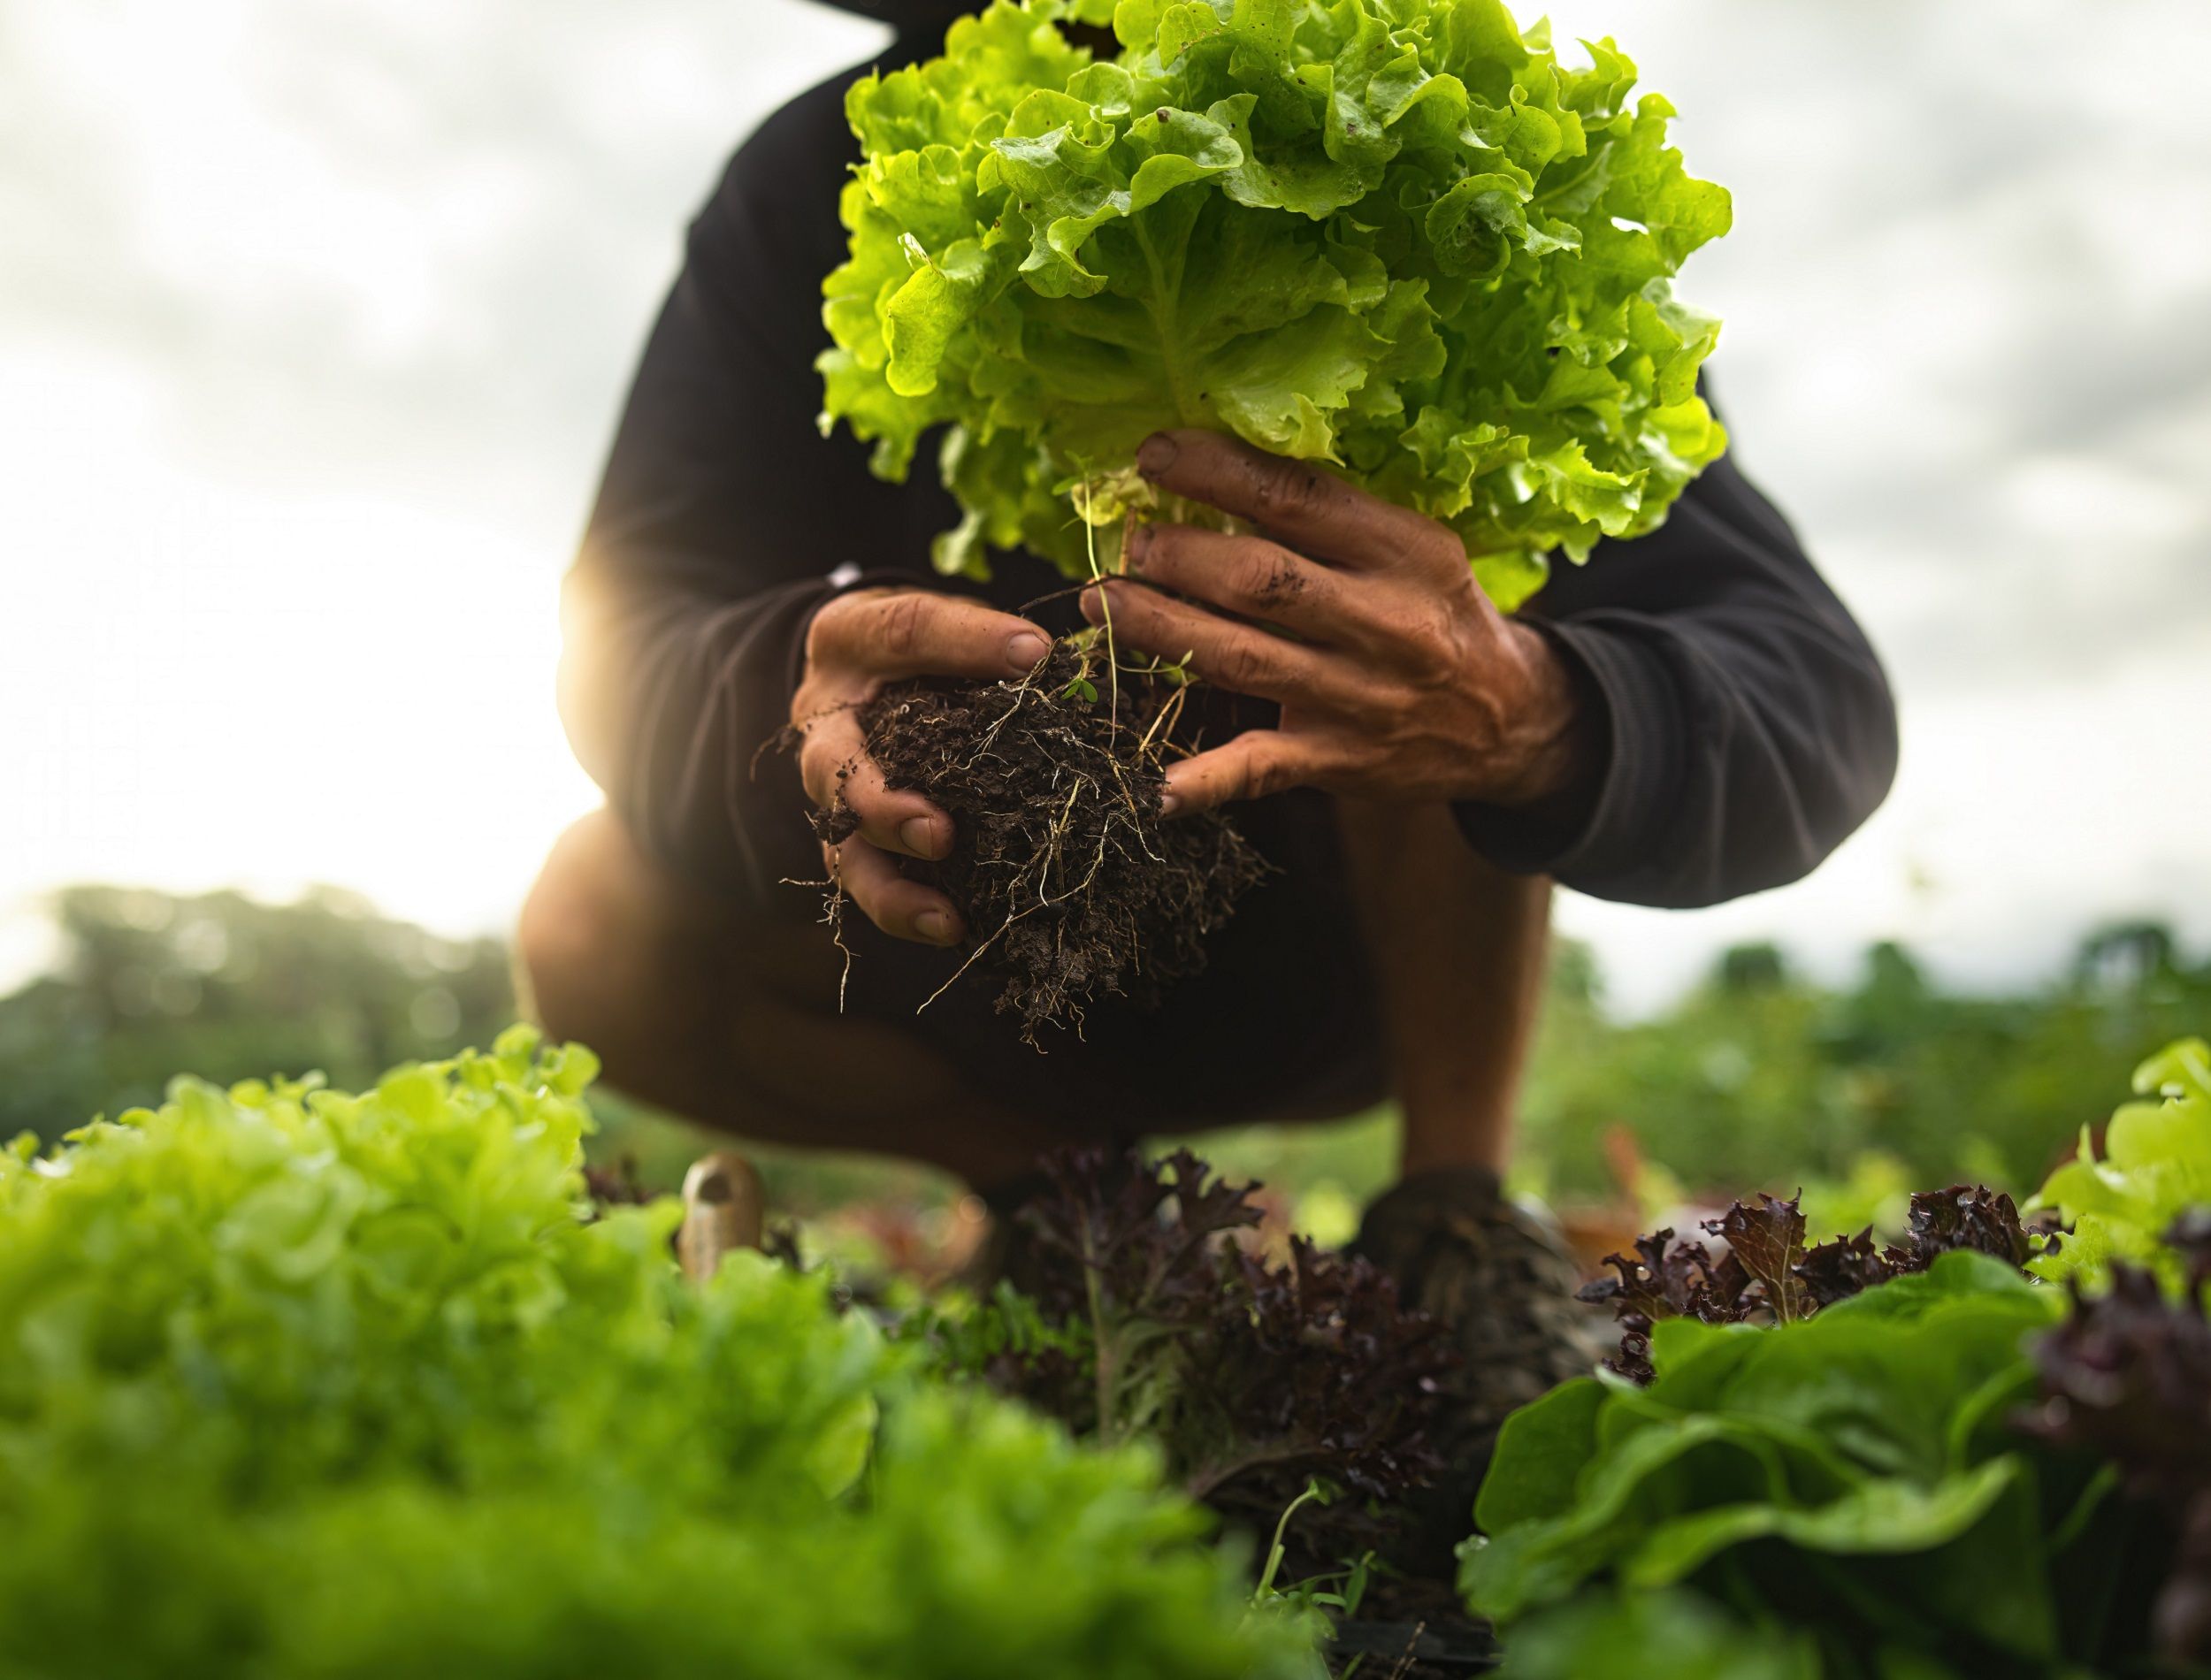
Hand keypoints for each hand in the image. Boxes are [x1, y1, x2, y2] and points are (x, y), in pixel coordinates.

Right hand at [792, 588, 1049, 945]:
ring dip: (890, 889)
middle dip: (883, 809)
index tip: (1033, 655)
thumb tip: (1040, 657)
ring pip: (842, 849)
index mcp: (848, 641)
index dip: (967, 642)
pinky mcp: (849, 836)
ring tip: (943, 919)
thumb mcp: (940, 617)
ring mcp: (830, 789)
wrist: (860, 670)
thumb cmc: (913, 645)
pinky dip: (904, 910)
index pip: (903, 633)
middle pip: (836, 770)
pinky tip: (952, 927)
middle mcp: (824, 722)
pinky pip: (866, 882)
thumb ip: (978, 634)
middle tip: (938, 834)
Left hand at [1081, 431, 1595, 818]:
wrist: (1513, 722)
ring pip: (1243, 661)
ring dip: (1161, 631)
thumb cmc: (1439, 614)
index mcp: (1406, 551)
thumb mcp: (1416, 548)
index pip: (1299, 498)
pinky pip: (1260, 768)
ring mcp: (1359, 698)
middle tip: (1127, 542)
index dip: (1218, 473)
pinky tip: (1150, 785)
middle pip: (1261, 581)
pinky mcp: (1339, 761)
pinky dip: (1203, 780)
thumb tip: (1218, 470)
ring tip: (1104, 606)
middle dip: (1179, 557)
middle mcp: (1386, 623)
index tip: (1153, 456)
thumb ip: (1335, 519)